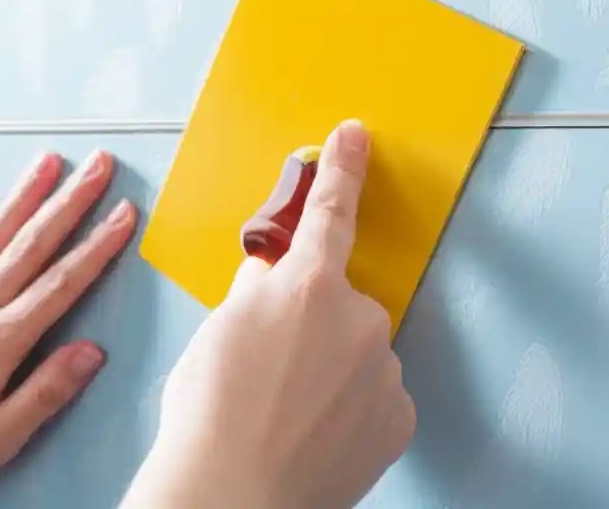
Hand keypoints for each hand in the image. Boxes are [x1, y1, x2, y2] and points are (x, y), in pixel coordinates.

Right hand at [123, 121, 414, 508]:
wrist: (231, 495)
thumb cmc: (209, 415)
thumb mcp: (218, 331)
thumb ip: (254, 289)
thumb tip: (270, 274)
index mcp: (308, 286)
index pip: (330, 211)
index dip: (342, 168)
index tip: (356, 136)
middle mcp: (359, 319)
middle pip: (338, 300)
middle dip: (311, 319)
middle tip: (269, 363)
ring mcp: (384, 370)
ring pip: (358, 350)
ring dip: (331, 366)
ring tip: (285, 408)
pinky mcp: (398, 416)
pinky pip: (375, 392)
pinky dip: (350, 404)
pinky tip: (313, 428)